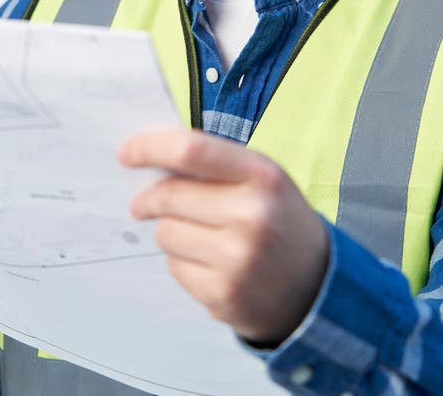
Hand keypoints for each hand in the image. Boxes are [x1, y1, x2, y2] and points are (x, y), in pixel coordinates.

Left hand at [118, 129, 328, 343]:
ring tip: (200, 236)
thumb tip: (152, 160)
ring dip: (170, 231)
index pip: (192, 151)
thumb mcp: (263, 179)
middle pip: (169, 195)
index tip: (126, 152)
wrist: (316, 285)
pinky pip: (174, 267)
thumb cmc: (280, 220)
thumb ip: (216, 164)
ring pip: (165, 233)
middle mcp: (252, 215)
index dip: (151, 148)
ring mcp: (237, 259)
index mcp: (263, 176)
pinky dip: (182, 261)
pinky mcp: (223, 295)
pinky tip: (210, 262)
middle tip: (142, 202)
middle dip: (148, 198)